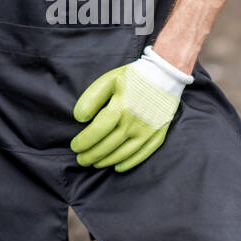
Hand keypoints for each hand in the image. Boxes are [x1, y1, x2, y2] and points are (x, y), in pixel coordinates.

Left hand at [70, 45, 192, 172]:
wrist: (166, 73)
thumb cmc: (134, 76)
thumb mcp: (109, 80)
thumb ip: (91, 98)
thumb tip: (80, 118)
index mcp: (120, 107)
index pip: (97, 132)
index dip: (84, 142)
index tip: (75, 146)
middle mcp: (134, 122)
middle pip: (108, 146)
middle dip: (91, 156)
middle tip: (81, 160)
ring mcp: (147, 130)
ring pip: (123, 153)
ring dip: (107, 161)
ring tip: (95, 164)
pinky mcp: (158, 133)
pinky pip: (143, 153)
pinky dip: (129, 163)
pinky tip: (118, 167)